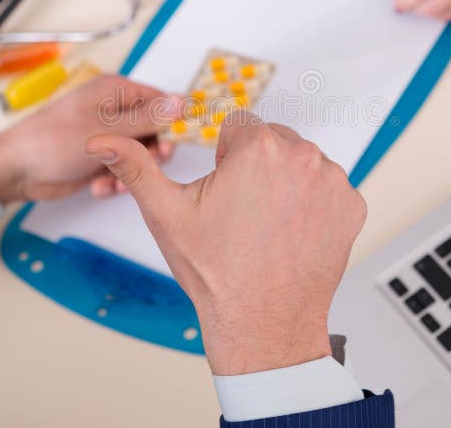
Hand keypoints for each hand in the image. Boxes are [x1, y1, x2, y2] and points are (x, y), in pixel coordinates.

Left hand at [0, 75, 182, 203]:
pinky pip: (121, 169)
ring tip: (118, 182)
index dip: (171, 123)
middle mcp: (112, 110)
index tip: (173, 144)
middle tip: (148, 165)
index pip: (160, 101)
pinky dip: (115, 180)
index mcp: (115, 91)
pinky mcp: (98, 159)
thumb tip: (182, 100)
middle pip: (153, 130)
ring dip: (133, 171)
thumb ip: (148, 118)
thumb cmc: (54, 141)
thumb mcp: (109, 130)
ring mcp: (106, 136)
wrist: (15, 171)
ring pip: (139, 154)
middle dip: (151, 152)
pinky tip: (101, 187)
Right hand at [85, 115, 366, 375]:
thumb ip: (134, 167)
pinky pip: (328, 188)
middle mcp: (304, 156)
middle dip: (257, 166)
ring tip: (268, 225)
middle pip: (273, 141)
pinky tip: (293, 233)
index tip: (225, 191)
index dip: (226, 158)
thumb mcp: (167, 214)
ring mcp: (333, 182)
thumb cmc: (216, 271)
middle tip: (244, 212)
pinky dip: (313, 204)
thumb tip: (99, 141)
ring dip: (286, 182)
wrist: (261, 326)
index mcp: (259, 148)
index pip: (239, 125)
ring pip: (301, 163)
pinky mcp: (352, 206)